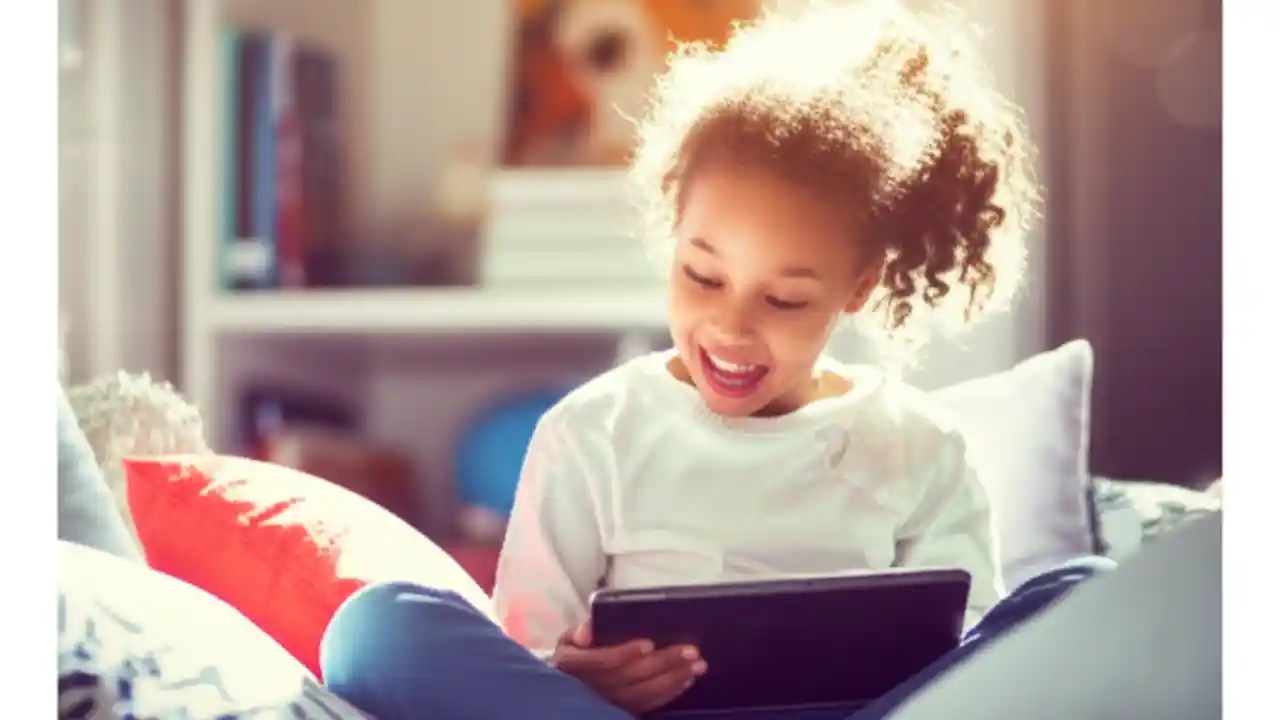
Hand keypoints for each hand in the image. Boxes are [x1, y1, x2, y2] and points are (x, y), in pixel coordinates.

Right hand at [552, 620, 706, 714]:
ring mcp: (609, 703)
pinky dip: (670, 692)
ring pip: (644, 694)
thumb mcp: (569, 638)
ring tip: (697, 665)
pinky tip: (687, 679)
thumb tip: (587, 631)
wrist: (569, 685)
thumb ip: (581, 630)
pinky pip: (648, 705)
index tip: (649, 644)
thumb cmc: (575, 653)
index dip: (625, 654)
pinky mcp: (623, 711)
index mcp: (574, 665)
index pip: (602, 661)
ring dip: (673, 679)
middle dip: (663, 664)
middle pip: (631, 678)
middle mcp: (592, 688)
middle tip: (691, 651)